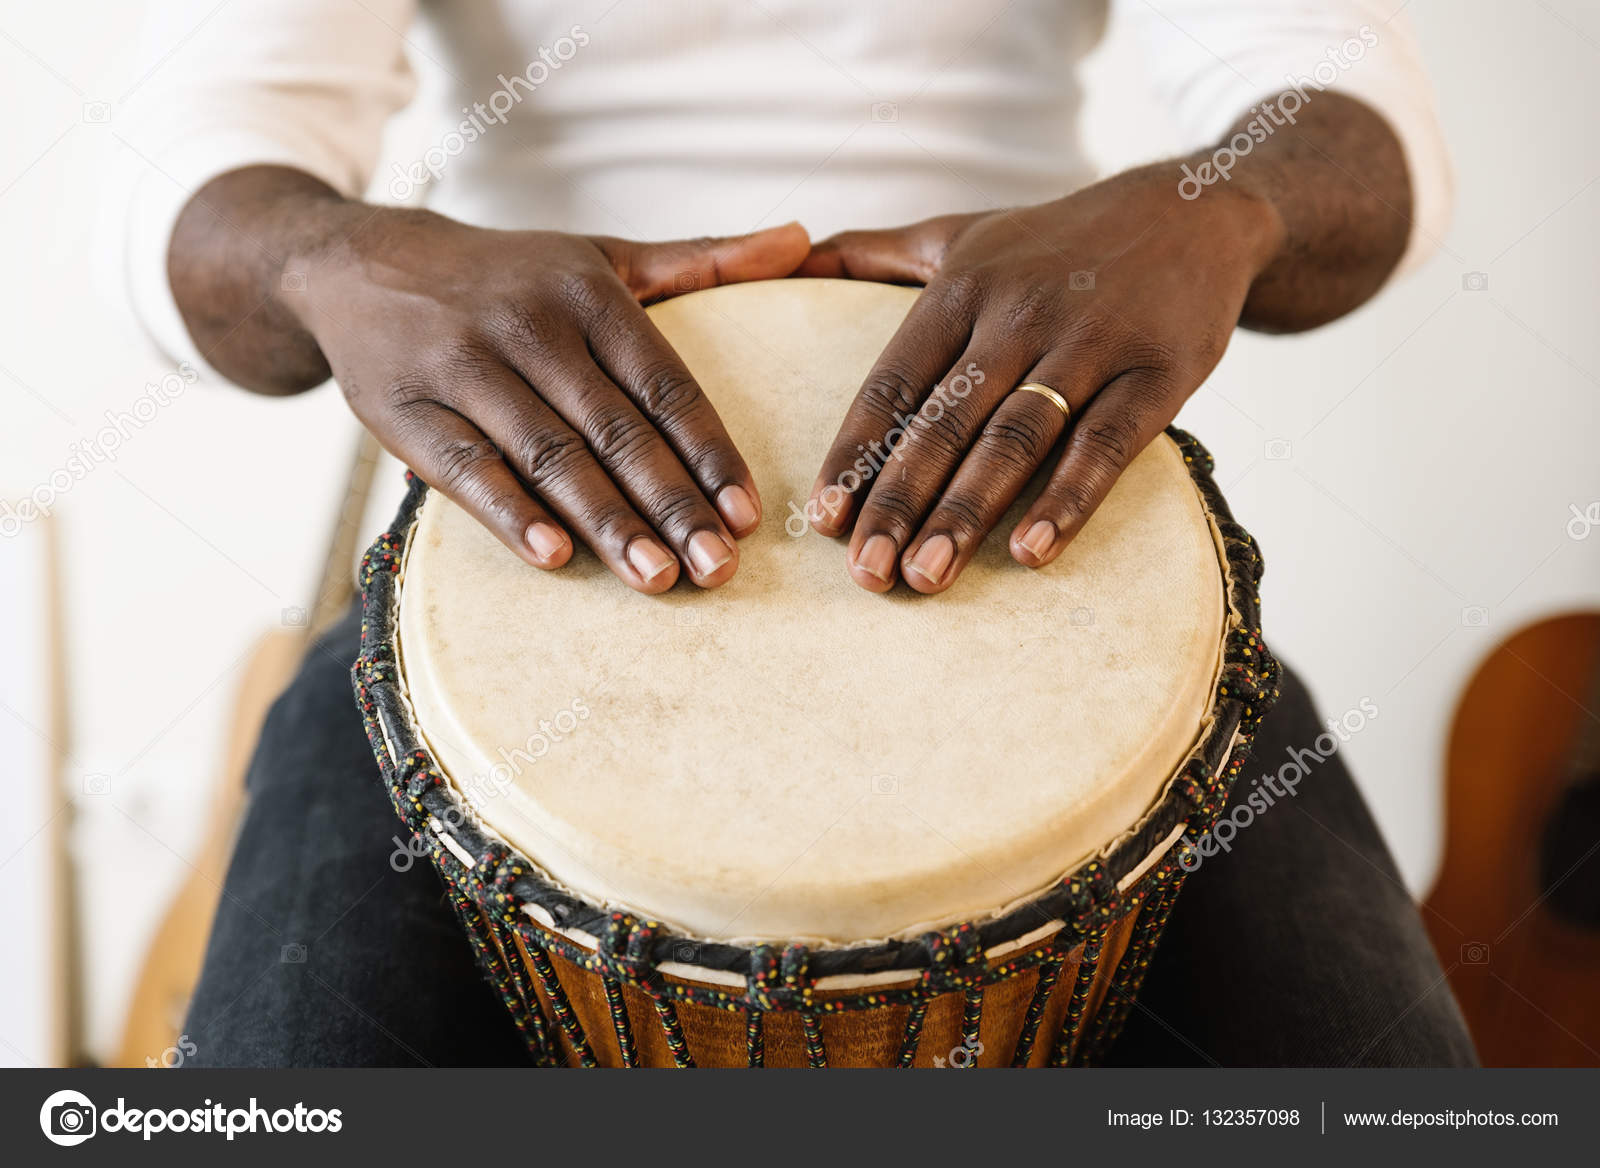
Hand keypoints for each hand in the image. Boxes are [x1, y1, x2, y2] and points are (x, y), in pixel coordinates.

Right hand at [286, 208, 809, 591]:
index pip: (665, 384)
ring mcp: (462, 366)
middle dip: (673, 503)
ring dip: (607, 521)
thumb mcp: (602, 257)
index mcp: (586, 291)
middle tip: (719, 568)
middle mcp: (527, 324)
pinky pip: (466, 470)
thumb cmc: (508, 276)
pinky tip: (556, 556)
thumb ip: (703, 262)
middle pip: (615, 428)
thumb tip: (804, 242)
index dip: (709, 453)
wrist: (360, 265)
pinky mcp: (403, 410)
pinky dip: (510, 514)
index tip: (750, 515)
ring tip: (659, 578)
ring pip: (549, 455)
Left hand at [798, 165, 1283, 592]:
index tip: (824, 519)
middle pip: (944, 421)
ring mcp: (1090, 344)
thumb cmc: (1056, 241)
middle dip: (898, 501)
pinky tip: (1030, 553)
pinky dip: (1068, 499)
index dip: (856, 452)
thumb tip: (780, 261)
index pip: (894, 382)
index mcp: (961, 288)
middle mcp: (1018, 313)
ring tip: (925, 576)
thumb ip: (870, 254)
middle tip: (864, 573)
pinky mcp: (1159, 372)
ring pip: (1014, 438)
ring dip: (966, 512)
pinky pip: (1106, 445)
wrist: (1193, 211)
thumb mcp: (960, 233)